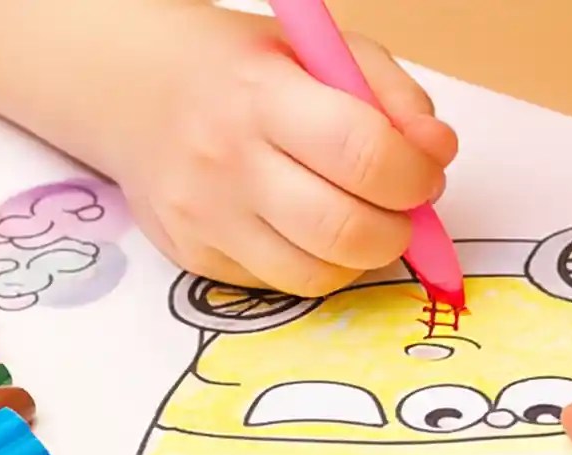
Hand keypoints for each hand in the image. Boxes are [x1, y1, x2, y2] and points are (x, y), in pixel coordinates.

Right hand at [120, 8, 457, 295]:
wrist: (133, 90)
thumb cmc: (243, 68)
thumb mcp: (321, 50)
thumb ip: (393, 96)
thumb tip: (437, 155)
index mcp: (263, 93)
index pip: (364, 153)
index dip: (415, 175)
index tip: (424, 173)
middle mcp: (227, 160)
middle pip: (345, 230)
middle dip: (399, 230)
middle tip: (402, 210)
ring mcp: (205, 218)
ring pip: (317, 275)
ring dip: (361, 257)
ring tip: (360, 220)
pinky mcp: (194, 259)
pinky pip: (280, 286)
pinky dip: (314, 266)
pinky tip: (308, 230)